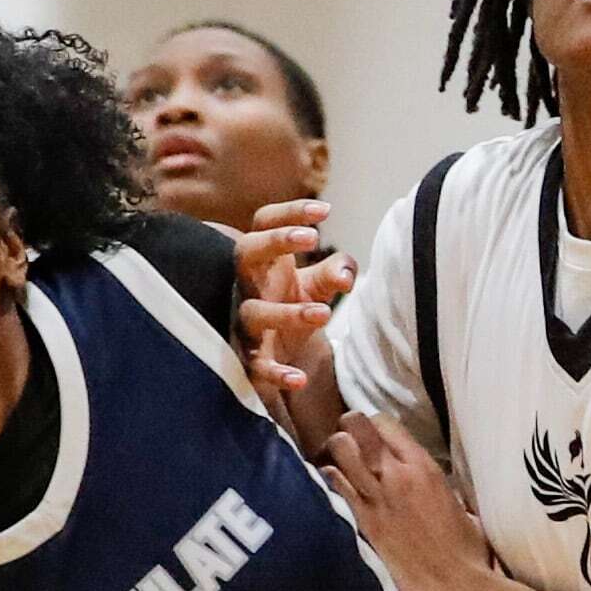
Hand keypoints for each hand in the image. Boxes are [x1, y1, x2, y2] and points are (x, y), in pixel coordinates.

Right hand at [234, 201, 354, 399]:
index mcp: (264, 259)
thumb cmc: (296, 302)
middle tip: (311, 238)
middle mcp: (247, 284)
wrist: (284, 351)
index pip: (264, 222)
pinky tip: (299, 379)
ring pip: (253, 312)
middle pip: (245, 251)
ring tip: (324, 313)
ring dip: (287, 313)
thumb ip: (336, 272)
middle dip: (274, 240)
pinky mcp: (248, 357)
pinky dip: (276, 373)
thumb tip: (345, 275)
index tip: (325, 211)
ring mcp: (245, 320)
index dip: (289, 213)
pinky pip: (256, 365)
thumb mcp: (320, 283)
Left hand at [328, 413, 503, 590]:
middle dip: (349, 430)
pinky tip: (335, 488)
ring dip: (335, 452)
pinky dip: (329, 479)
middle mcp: (395, 474)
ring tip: (340, 463)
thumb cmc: (466, 553)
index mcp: (423, 466)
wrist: (452, 588)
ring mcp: (374, 496)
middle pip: (354, 425)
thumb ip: (438, 487)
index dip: (374, 427)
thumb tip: (431, 484)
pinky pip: (333, 483)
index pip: (383, 422)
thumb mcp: (459, 506)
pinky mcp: (359, 521)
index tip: (375, 439)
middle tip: (352, 445)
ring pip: (338, 448)